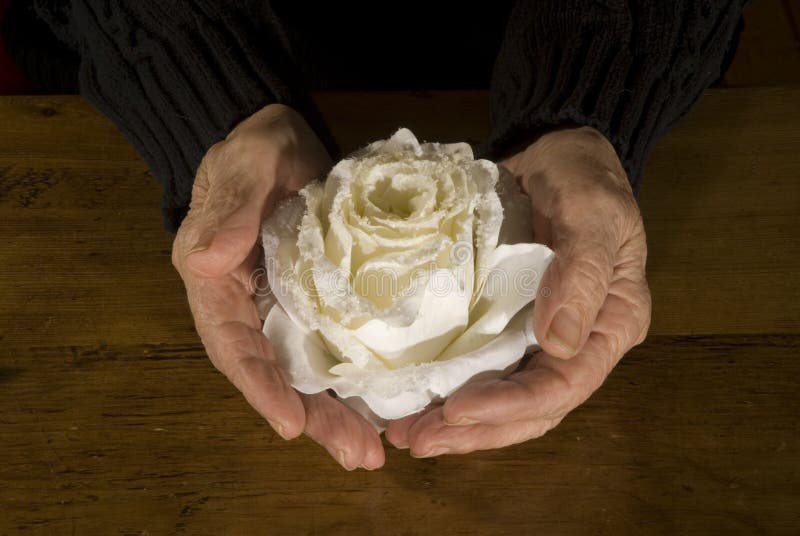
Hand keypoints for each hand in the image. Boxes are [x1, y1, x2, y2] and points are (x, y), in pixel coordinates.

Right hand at [172, 104, 384, 469]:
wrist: (279, 144)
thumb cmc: (253, 152)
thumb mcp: (242, 169)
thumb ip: (228, 212)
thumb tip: (206, 259)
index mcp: (217, 285)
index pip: (234, 346)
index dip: (261, 388)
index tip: (291, 425)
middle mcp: (248, 309)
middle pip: (276, 375)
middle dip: (312, 418)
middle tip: (356, 455)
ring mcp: (285, 309)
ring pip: (306, 372)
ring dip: (336, 414)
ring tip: (370, 451)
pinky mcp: (318, 302)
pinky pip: (332, 349)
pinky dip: (353, 382)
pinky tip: (382, 410)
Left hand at [385, 126, 650, 456]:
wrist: (556, 151)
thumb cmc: (583, 176)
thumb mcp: (592, 213)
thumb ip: (581, 274)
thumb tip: (560, 342)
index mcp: (610, 324)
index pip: (562, 386)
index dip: (510, 406)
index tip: (456, 412)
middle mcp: (578, 343)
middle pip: (530, 408)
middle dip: (474, 431)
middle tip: (415, 440)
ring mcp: (540, 337)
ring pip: (503, 398)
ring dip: (457, 423)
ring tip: (405, 434)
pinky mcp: (508, 323)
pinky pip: (483, 369)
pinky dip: (451, 390)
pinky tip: (414, 400)